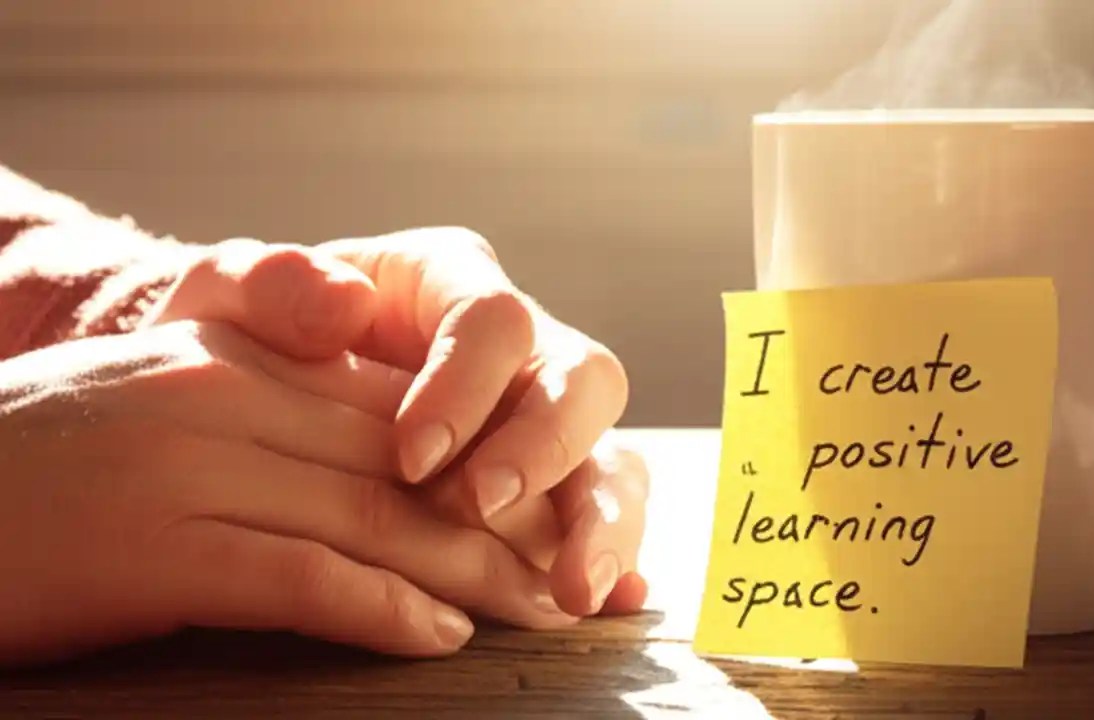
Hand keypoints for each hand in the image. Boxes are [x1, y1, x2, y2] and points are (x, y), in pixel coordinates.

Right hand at [0, 321, 571, 666]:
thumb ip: (269, 411)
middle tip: (578, 567)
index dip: (487, 461)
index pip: (396, 409)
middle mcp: (228, 398)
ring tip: (544, 608)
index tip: (553, 508)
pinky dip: (380, 609)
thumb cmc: (43, 466)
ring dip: (474, 570)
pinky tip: (440, 635)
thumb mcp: (164, 405)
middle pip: (407, 464)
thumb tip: (377, 467)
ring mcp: (192, 468)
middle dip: (506, 520)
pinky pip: (301, 578)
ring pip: (375, 517)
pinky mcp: (158, 550)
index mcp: (237, 357)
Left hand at [145, 232, 648, 615]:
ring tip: (575, 590)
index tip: (410, 457)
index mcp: (451, 283)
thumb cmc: (249, 344)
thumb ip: (271, 286)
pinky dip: (614, 557)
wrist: (250, 396)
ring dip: (603, 520)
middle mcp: (518, 350)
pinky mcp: (553, 488)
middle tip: (485, 505)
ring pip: (612, 453)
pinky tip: (612, 603)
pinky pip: (604, 516)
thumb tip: (347, 302)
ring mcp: (542, 421)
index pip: (494, 319)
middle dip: (547, 447)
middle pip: (582, 379)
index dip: (467, 385)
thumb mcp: (233, 302)